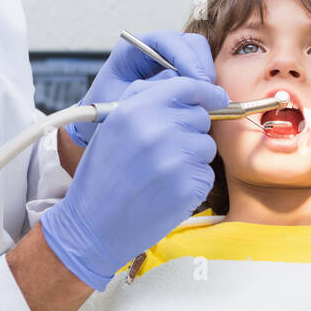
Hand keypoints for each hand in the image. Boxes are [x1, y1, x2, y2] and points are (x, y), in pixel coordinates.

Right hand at [42, 75, 228, 289]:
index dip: (206, 92)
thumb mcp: (113, 125)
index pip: (187, 86)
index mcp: (136, 110)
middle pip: (201, 117)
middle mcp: (157, 130)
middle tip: (164, 150)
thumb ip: (147, 100)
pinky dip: (193, 181)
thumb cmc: (103, 175)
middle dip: (191, 130)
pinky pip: (207, 173)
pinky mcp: (189, 186)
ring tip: (162, 172)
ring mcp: (175, 159)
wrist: (94, 224)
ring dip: (192, 157)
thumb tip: (189, 91)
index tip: (216, 98)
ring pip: (207, 146)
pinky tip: (167, 189)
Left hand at [66, 30, 215, 147]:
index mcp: (132, 49)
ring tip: (206, 101)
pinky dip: (205, 86)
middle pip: (189, 43)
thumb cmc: (107, 112)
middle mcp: (153, 50)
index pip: (166, 40)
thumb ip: (150, 88)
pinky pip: (200, 73)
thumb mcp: (123, 101)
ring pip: (199, 56)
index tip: (196, 81)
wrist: (104, 123)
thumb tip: (178, 80)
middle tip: (206, 93)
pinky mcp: (180, 74)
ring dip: (206, 76)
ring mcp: (168, 60)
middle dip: (201, 66)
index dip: (185, 57)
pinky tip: (204, 104)